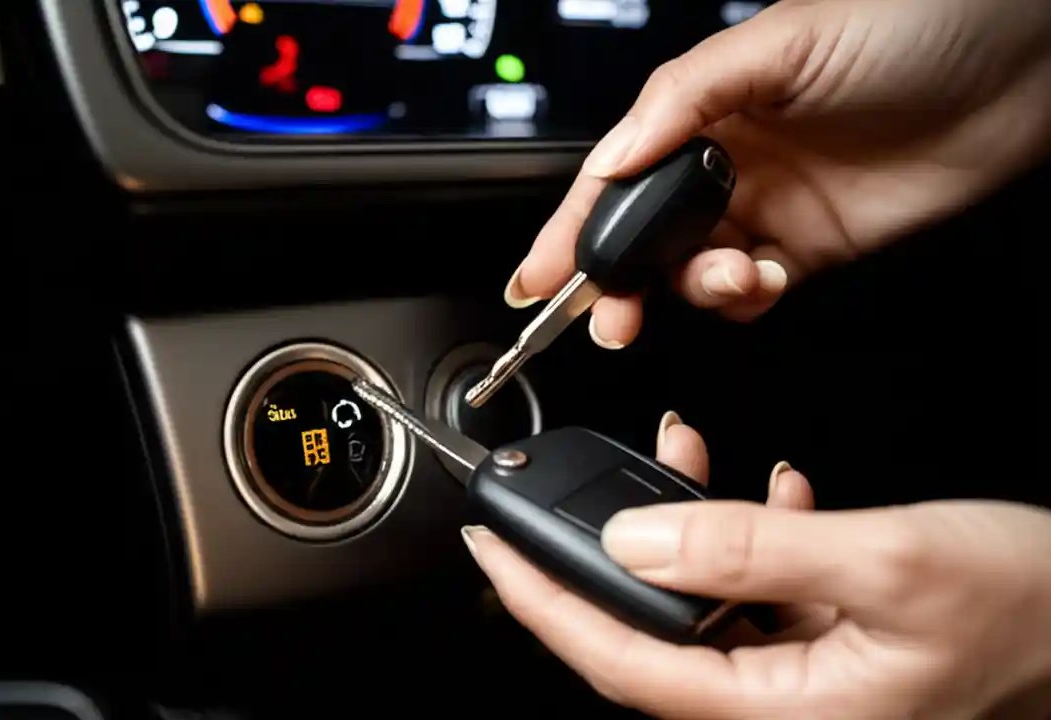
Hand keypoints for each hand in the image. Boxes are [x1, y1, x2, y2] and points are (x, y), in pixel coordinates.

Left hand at [462, 413, 1050, 718]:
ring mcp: (801, 678)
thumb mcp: (887, 563)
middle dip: (595, 557)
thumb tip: (633, 544)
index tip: (492, 550)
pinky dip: (740, 534)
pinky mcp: (822, 646)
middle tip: (551, 499)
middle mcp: (781, 706)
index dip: (544, 604)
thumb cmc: (1030, 610)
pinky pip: (750, 594)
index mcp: (784, 713)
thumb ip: (750, 550)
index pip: (622, 662)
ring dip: (675, 531)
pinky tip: (765, 490)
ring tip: (677, 460)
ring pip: (695, 605)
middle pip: (643, 637)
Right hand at [505, 0, 1050, 344]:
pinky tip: (764, 280)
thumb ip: (682, 102)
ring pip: (695, 271)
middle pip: (645, 236)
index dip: (573, 229)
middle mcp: (729, 160)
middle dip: (618, 284)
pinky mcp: (817, 246)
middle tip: (611, 319)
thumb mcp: (780, 44)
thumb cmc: (912, 23)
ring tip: (727, 275)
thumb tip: (612, 160)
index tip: (538, 279)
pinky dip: (746, 298)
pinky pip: (756, 289)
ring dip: (694, 289)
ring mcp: (772, 206)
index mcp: (705, 106)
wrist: (1022, 58)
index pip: (618, 175)